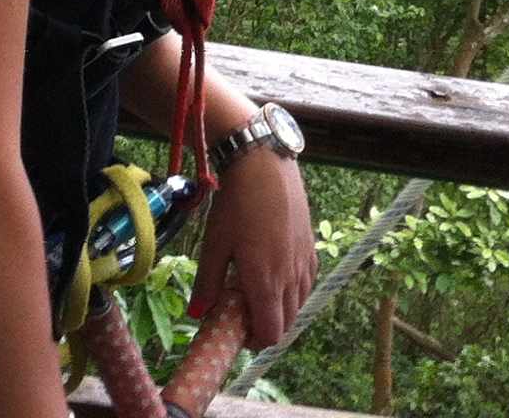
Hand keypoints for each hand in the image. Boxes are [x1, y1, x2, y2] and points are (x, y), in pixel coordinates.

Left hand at [188, 146, 314, 348]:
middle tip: (241, 313)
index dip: (256, 341)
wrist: (264, 167)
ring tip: (253, 292)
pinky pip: (306, 283)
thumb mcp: (214, 243)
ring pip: (299, 303)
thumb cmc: (235, 206)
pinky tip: (272, 273)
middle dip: (266, 326)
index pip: (272, 332)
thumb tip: (197, 315)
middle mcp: (292, 279)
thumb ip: (207, 282)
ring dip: (279, 309)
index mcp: (266, 282)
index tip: (237, 333)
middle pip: (287, 322)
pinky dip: (292, 290)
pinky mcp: (311, 248)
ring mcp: (305, 264)